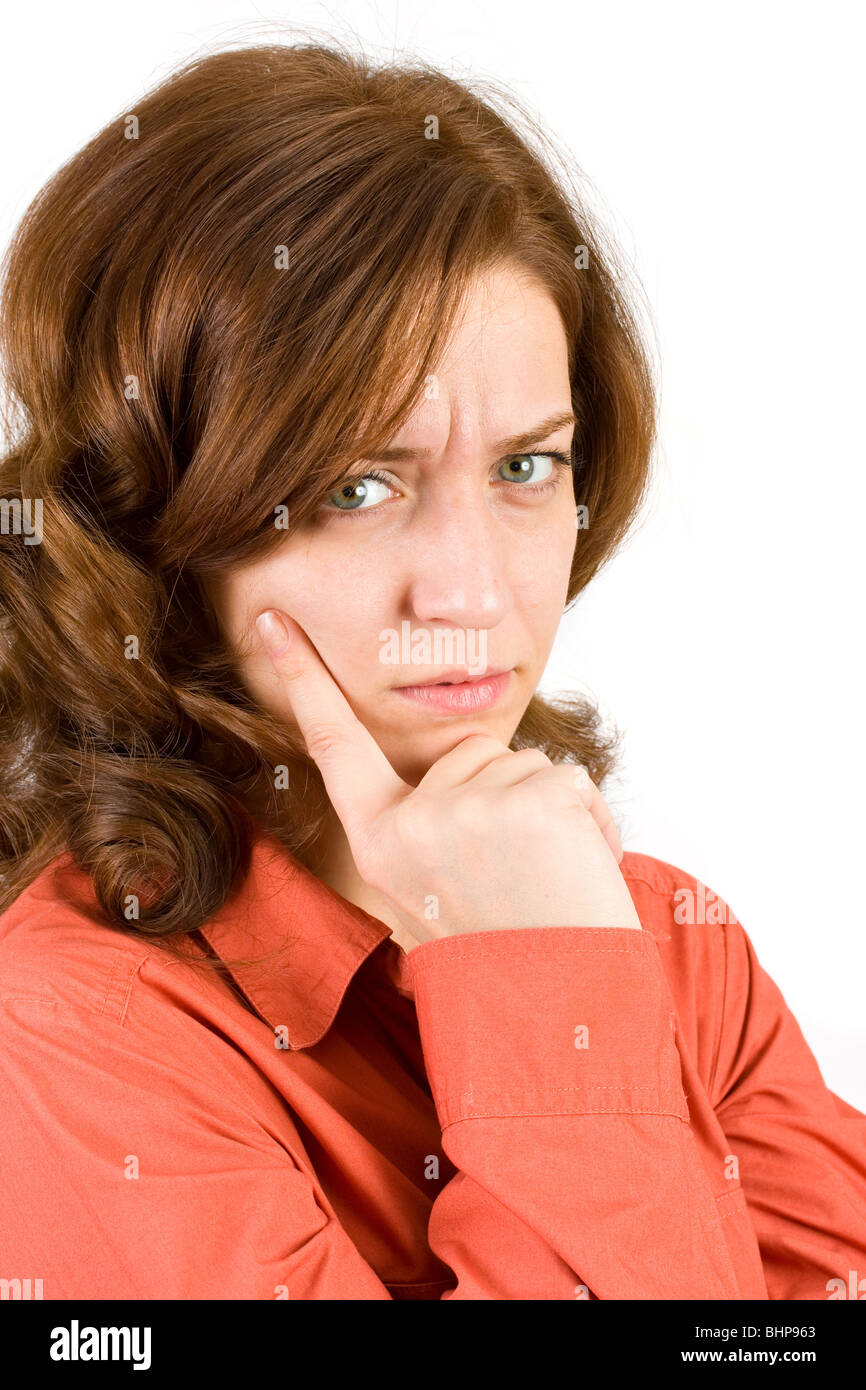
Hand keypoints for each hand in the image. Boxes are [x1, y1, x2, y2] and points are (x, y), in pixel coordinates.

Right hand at [255, 610, 641, 945]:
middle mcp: (412, 823)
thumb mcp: (434, 890)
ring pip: (521, 764)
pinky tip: (578, 871)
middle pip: (467, 751)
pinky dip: (588, 822)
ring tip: (547, 881)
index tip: (274, 620)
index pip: (335, 746)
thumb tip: (466, 762)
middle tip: (517, 875)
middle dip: (505, 795)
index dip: (304, 680)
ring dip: (549, 813)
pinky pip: (569, 781)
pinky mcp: (531, 801)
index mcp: (380, 844)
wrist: (559, 1010)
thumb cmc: (503, 955)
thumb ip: (431, 824)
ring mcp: (470, 808)